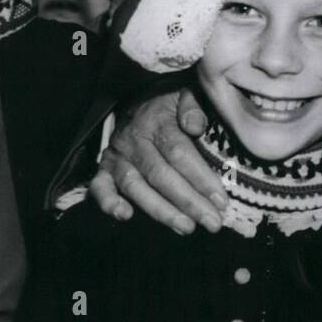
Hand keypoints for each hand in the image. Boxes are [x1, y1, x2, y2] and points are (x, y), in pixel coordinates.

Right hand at [88, 88, 225, 233]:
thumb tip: (196, 126)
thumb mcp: (185, 94)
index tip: (221, 201)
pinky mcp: (104, 169)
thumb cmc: (169, 103)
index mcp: (156, 122)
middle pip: (161, 175)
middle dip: (188, 202)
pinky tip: (125, 216)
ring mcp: (117, 157)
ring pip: (136, 187)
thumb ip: (192, 106)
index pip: (180, 153)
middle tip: (212, 223)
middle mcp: (134, 141)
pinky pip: (99, 187)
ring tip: (186, 228)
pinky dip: (108, 202)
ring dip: (160, 211)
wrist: (136, 97)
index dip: (201, 178)